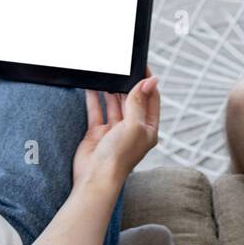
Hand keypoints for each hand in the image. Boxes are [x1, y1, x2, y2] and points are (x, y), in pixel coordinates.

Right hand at [73, 75, 159, 190]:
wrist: (95, 178)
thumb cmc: (119, 156)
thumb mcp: (134, 125)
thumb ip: (138, 101)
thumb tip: (149, 81)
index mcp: (148, 128)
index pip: (151, 99)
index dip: (148, 82)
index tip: (142, 65)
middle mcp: (133, 129)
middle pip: (133, 100)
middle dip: (128, 84)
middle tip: (122, 66)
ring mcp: (115, 131)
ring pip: (114, 103)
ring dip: (111, 89)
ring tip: (108, 72)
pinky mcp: (97, 132)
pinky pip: (97, 110)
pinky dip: (94, 98)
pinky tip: (91, 85)